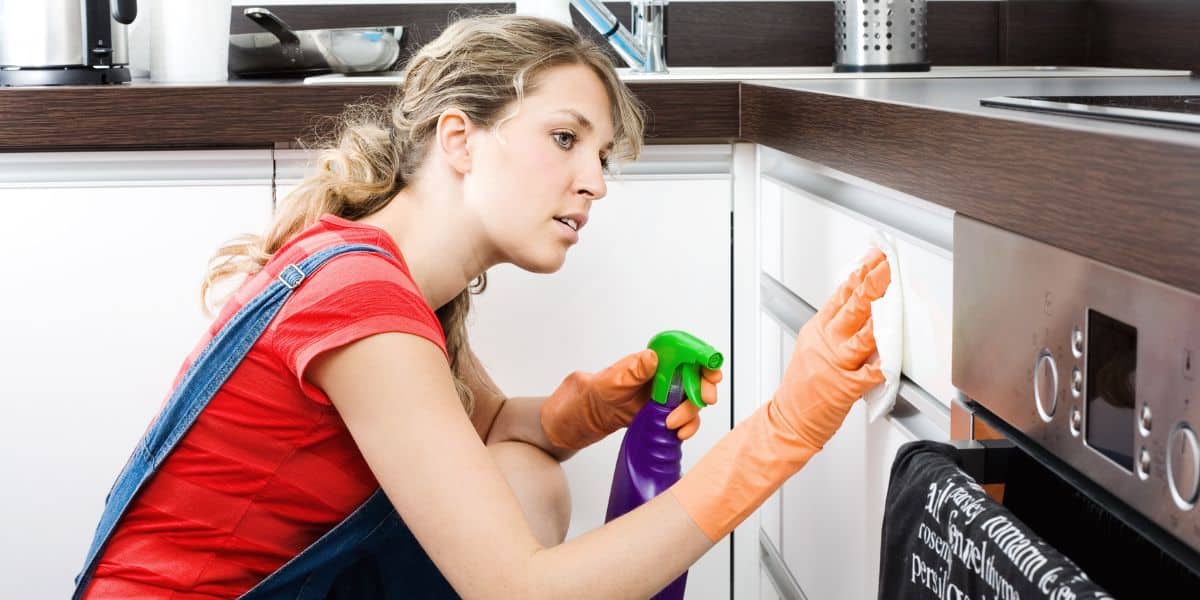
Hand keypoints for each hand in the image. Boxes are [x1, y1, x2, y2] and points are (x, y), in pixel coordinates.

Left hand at [541, 349, 722, 449]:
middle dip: (704, 387)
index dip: (703, 359)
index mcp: (652, 362)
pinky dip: (687, 426)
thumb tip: (652, 358)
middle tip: (704, 399)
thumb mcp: (608, 381)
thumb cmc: (593, 394)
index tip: (710, 371)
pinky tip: (679, 433)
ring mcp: (665, 396)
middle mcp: (662, 377)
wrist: (583, 419)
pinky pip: (685, 419)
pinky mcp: (664, 414)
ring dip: (691, 412)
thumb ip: (631, 371)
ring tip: (674, 424)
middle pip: (696, 376)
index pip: (685, 353)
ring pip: (692, 399)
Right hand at [670, 249, 889, 541]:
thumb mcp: (814, 346)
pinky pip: (868, 374)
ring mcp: (835, 365)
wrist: (789, 420)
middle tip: (886, 268)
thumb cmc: (804, 388)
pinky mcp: (844, 388)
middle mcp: (826, 343)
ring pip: (861, 336)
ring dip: (880, 319)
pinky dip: (881, 367)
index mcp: (818, 330)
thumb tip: (860, 306)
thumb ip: (837, 327)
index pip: (842, 295)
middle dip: (872, 285)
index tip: (875, 258)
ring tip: (893, 302)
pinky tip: (892, 358)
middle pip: (852, 308)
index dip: (860, 275)